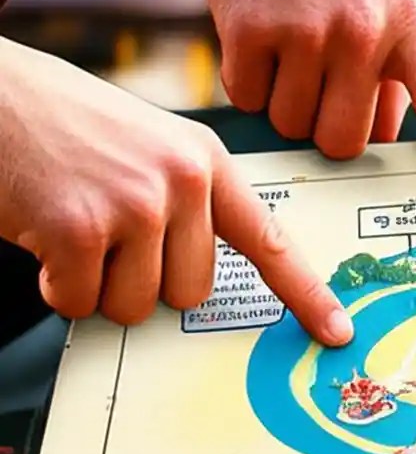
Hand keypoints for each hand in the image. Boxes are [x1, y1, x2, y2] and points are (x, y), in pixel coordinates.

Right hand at [0, 41, 351, 345]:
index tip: (335, 330)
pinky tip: (41, 232)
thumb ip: (185, 201)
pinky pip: (79, 303)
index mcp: (206, 161)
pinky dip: (55, 284)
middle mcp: (184, 180)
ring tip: (71, 225)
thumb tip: (194, 278)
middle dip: (143, 280)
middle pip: (191, 292)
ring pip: (134, 305)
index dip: (305, 292)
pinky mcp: (81, 228)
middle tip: (105, 233)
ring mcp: (136, 203)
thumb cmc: (64, 123)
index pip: (269, 239)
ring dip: (95, 284)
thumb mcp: (149, 146)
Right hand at [198, 0, 415, 226]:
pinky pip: (247, 99)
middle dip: (332, 130)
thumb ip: (398, 61)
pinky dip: (249, 82)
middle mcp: (366, 33)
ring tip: (291, 50)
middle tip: (324, 93)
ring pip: (292, 126)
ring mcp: (308, 32)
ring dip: (287, 104)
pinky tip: (258, 38)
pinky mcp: (250, 28)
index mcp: (412, 25)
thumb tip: (390, 136)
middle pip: (346, 141)